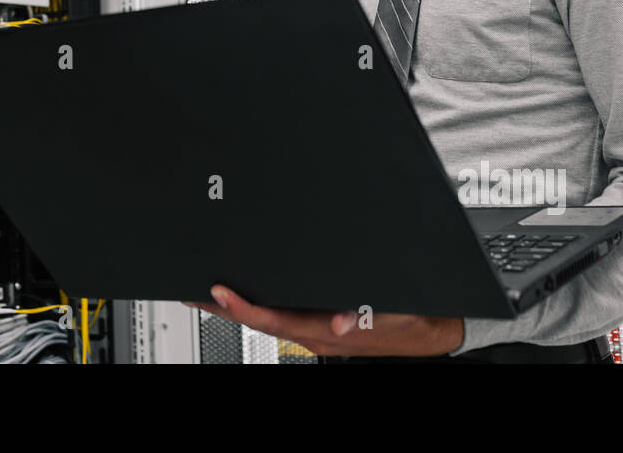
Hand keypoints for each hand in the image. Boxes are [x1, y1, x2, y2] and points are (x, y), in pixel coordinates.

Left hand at [183, 285, 464, 356]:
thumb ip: (370, 317)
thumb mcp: (397, 314)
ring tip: (207, 292)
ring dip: (236, 306)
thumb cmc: (412, 319)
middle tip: (190, 290)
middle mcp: (316, 332)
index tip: (218, 293)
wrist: (431, 329)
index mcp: (327, 330)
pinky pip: (283, 315)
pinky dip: (259, 305)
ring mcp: (316, 329)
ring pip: (269, 317)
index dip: (243, 307)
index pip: (275, 319)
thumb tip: (342, 321)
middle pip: (260, 320)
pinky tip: (246, 296)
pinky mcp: (321, 322)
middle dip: (224, 308)